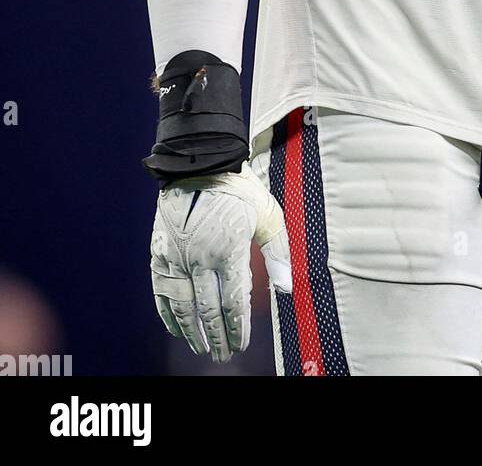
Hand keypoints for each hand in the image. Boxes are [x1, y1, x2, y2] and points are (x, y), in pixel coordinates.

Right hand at [150, 161, 291, 361]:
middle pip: (208, 310)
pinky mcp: (159, 251)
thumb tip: (286, 288)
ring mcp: (176, 256)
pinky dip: (168, 313)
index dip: (238, 328)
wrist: (198, 161)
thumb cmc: (239, 188)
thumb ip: (279, 251)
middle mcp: (200, 257)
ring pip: (182, 306)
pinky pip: (161, 291)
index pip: (234, 302)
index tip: (242, 344)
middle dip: (217, 337)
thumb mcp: (268, 213)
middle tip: (223, 356)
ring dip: (192, 331)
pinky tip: (176, 327)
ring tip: (201, 347)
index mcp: (229, 249)